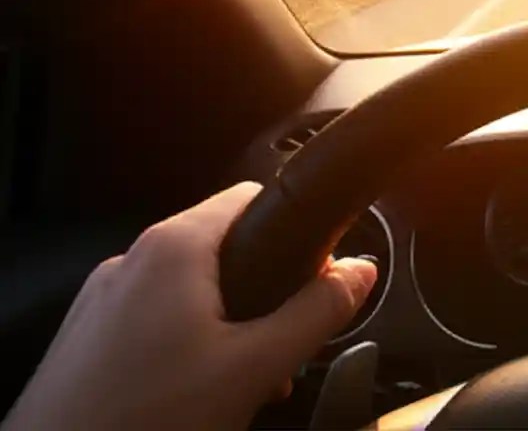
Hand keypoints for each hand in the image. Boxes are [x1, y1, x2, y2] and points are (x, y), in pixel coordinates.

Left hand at [2, 182, 376, 430]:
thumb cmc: (143, 420)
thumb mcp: (254, 366)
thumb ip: (316, 313)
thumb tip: (359, 272)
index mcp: (174, 248)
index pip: (253, 196)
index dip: (296, 232)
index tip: (318, 276)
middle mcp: (131, 260)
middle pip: (225, 250)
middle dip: (264, 296)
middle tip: (279, 351)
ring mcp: (104, 298)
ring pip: (190, 291)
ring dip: (228, 328)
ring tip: (240, 385)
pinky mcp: (89, 336)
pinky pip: (155, 321)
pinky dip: (188, 346)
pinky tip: (196, 396)